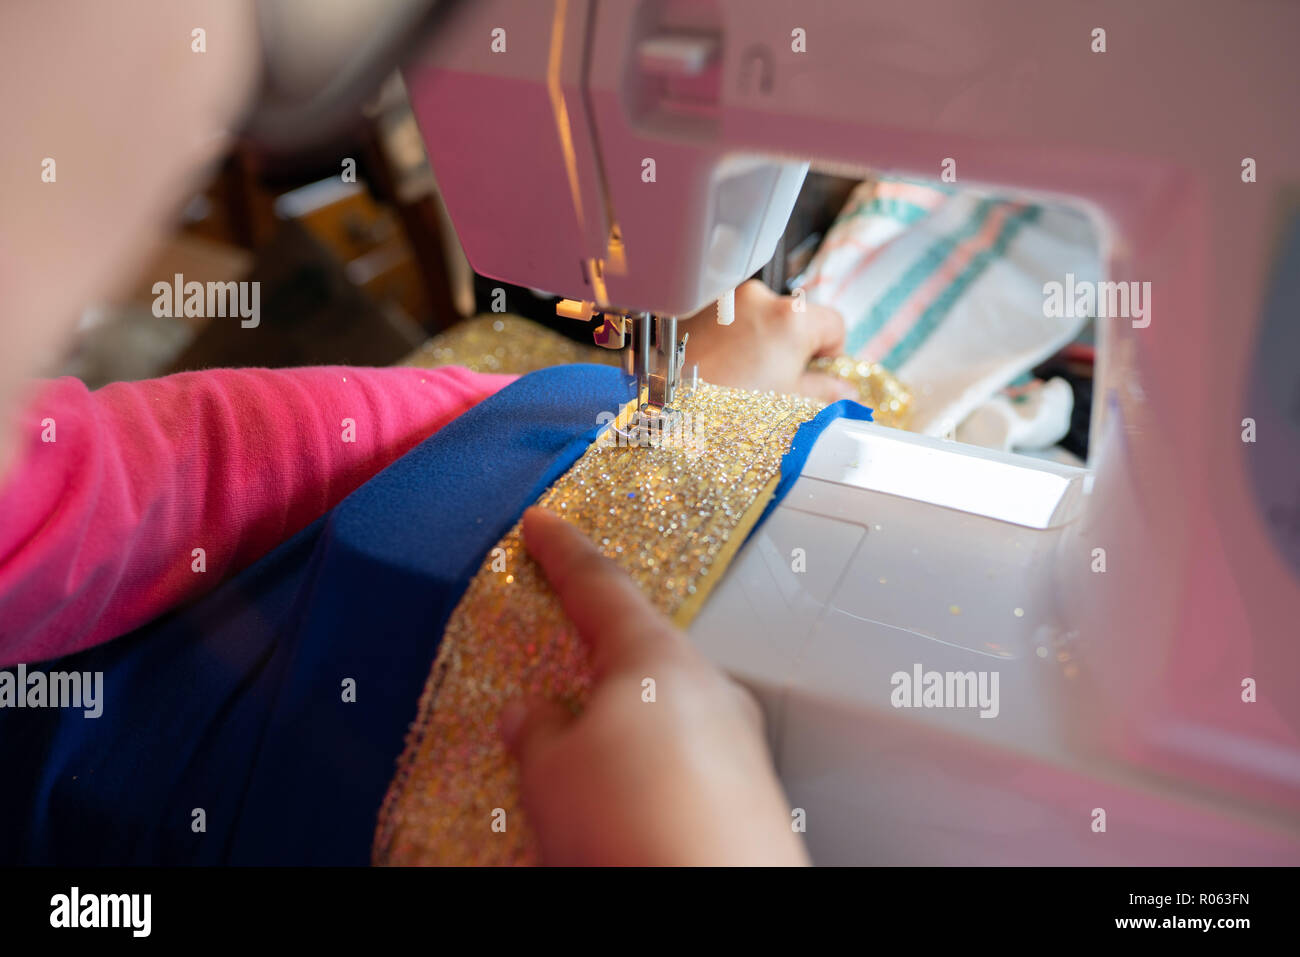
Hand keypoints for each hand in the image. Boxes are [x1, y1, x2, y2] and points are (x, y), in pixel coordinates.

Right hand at [501, 506, 809, 865]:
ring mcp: (739, 739)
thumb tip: (534, 717)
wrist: (719, 898)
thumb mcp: (551, 774)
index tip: (543, 523)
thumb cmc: (641, 835)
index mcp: (657, 658)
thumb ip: (537, 731)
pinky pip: (684, 761)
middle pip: (638, 652)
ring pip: (661, 714)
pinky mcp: (752, 792)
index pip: (599, 583)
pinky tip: (626, 812)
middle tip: (550, 675)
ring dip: (618, 731)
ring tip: (579, 779)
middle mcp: (709, 687)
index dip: (562, 551)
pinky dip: (648, 773)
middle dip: (590, 663)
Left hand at [683, 280, 856, 402]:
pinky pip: (731, 317)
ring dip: (761, 341)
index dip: (831, 352)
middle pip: (797, 319)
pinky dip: (733, 336)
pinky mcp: (702, 305)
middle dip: (792, 348)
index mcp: (792, 318)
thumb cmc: (727, 405)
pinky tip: (720, 365)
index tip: (815, 372)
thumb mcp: (789, 404)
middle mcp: (761, 298)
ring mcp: (728, 298)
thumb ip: (825, 393)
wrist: (667, 404)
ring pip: (762, 318)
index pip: (834, 324)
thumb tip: (846, 393)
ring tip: (740, 377)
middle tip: (773, 381)